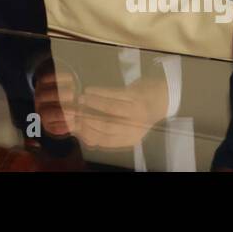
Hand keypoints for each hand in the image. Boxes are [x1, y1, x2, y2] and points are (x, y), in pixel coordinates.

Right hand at [35, 68, 166, 149]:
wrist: (159, 98)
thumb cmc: (136, 115)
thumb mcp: (124, 129)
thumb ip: (105, 135)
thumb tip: (83, 137)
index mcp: (130, 139)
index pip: (105, 140)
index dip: (88, 134)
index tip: (74, 126)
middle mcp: (134, 127)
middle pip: (107, 126)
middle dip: (88, 119)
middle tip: (74, 112)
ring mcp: (136, 111)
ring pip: (110, 108)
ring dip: (92, 103)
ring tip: (80, 99)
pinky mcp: (136, 95)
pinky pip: (114, 94)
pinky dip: (99, 92)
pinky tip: (89, 90)